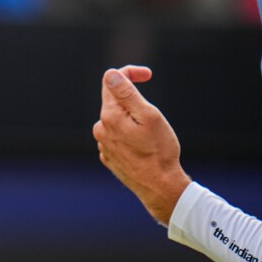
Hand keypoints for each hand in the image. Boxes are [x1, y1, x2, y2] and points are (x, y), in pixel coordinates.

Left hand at [92, 66, 191, 225]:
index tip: (148, 75)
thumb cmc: (159, 151)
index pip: (111, 81)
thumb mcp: (149, 115)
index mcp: (109, 115)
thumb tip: (110, 74)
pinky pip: (118, 137)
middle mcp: (101, 129)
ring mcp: (104, 145)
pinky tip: (145, 148)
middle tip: (155, 115)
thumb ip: (127, 92)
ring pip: (117, 121)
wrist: (160, 188)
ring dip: (132, 120)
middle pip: (114, 102)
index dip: (130, 73)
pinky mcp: (110, 157)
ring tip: (152, 136)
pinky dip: (130, 135)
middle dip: (134, 101)